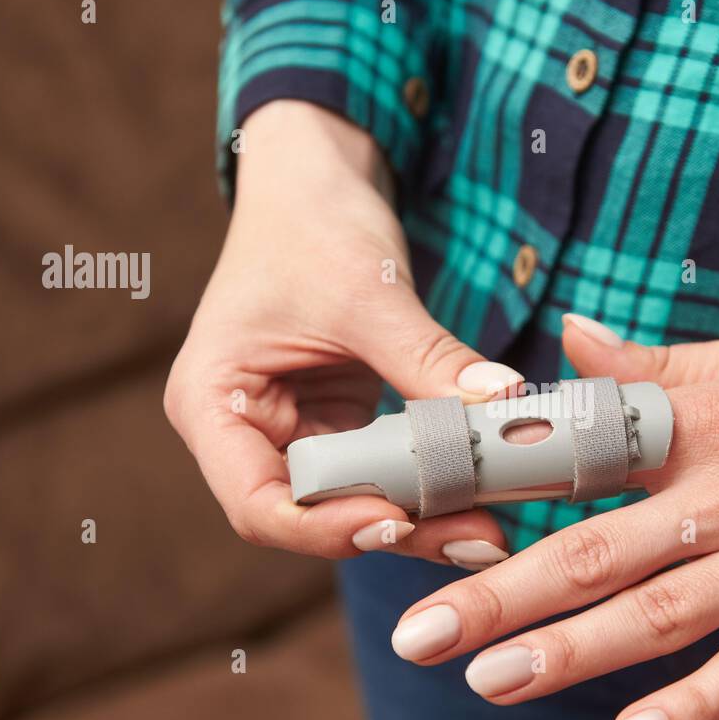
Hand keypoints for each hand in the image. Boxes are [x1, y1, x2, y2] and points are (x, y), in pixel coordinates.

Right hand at [164, 101, 520, 565]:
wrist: (316, 178)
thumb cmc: (311, 221)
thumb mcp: (367, 292)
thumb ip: (429, 360)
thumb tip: (505, 410)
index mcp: (212, 404)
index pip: (257, 503)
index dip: (324, 527)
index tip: (397, 521)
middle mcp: (243, 433)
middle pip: (312, 515)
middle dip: (394, 531)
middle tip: (478, 541)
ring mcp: (291, 433)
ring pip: (354, 503)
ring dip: (421, 518)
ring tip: (491, 531)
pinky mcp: (335, 426)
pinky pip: (381, 473)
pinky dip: (426, 485)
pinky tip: (479, 497)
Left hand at [389, 319, 718, 719]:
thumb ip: (654, 361)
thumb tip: (567, 334)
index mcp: (701, 427)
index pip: (576, 462)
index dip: (493, 491)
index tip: (423, 516)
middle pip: (597, 555)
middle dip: (500, 598)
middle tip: (421, 635)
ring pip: (660, 618)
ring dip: (572, 655)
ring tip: (492, 683)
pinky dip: (695, 706)